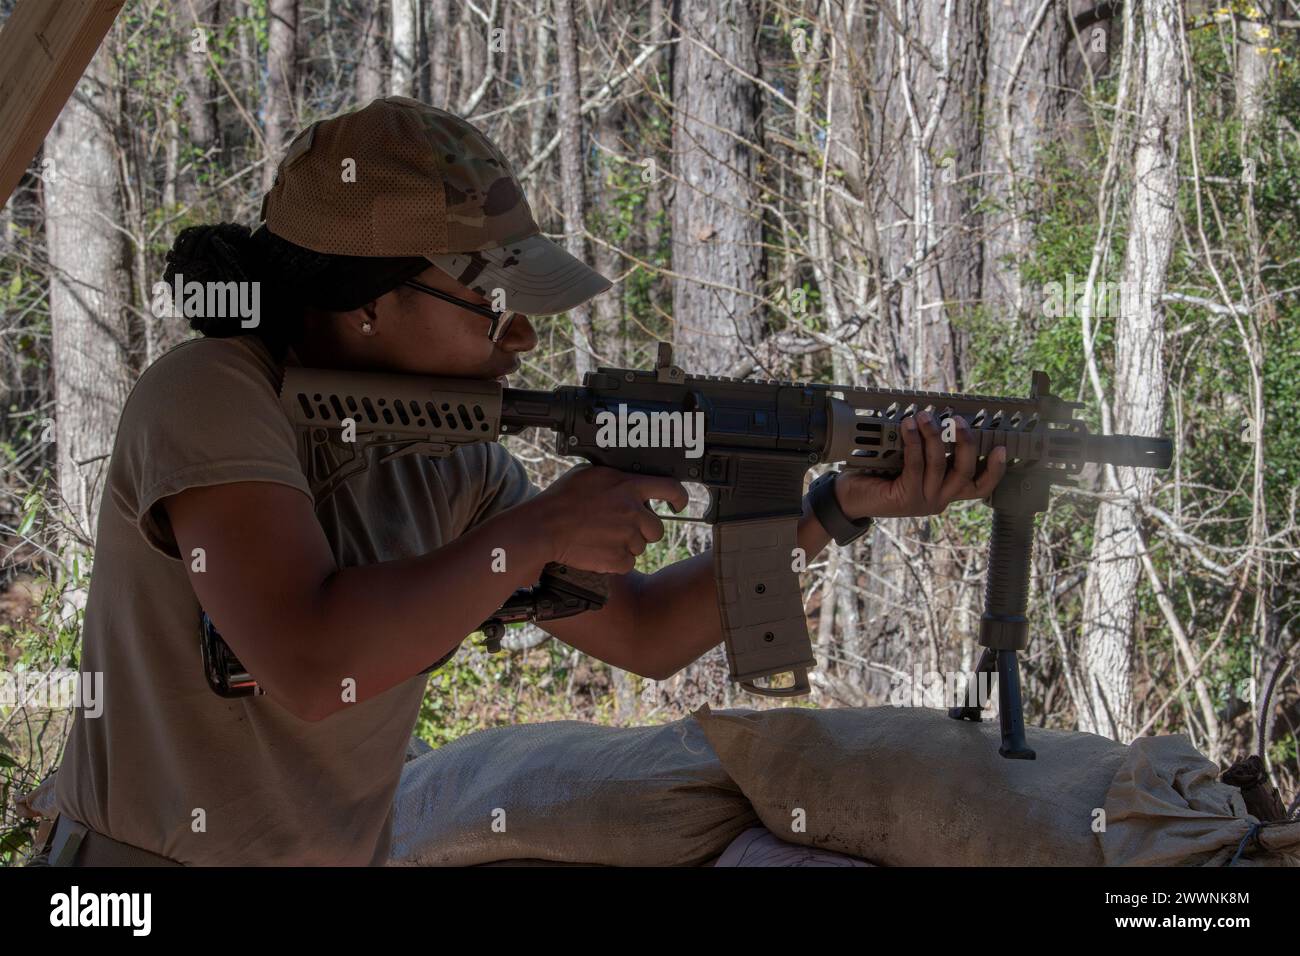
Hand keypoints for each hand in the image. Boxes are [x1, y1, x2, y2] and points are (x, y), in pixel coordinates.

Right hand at [526, 464, 689, 573]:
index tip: (678, 504)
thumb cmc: (561, 499)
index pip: (670, 488)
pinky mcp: (618, 559)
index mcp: (629, 487)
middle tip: (620, 528)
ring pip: (640, 546)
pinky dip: (614, 561)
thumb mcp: (590, 474)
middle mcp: (633, 511)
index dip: (679, 498)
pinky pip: (627, 563)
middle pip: (657, 528)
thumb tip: (628, 480)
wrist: (544, 528)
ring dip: (626, 545)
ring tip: (601, 537)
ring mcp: (627, 537)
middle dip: (643, 530)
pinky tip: (597, 550)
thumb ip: (616, 478)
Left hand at [835, 411, 1007, 519]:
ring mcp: (923, 501)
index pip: (979, 487)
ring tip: (925, 416)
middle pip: (966, 473)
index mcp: (945, 492)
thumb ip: (927, 450)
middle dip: (965, 443)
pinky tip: (908, 427)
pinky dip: (914, 442)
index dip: (994, 470)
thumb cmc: (878, 476)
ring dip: (934, 436)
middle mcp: (939, 499)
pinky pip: (916, 465)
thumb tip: (937, 418)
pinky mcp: (906, 498)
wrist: (848, 498)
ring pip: (940, 465)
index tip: (1001, 448)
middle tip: (958, 420)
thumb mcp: (909, 463)